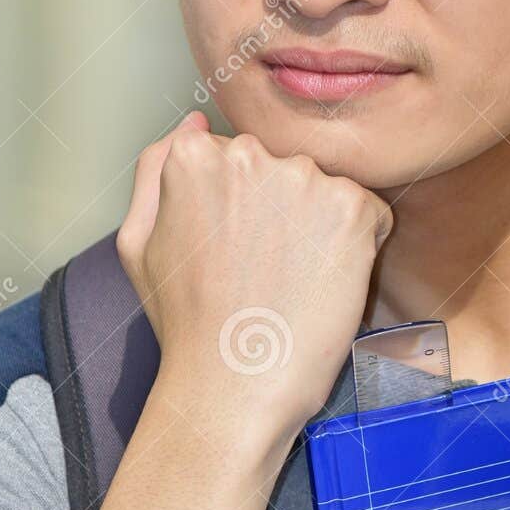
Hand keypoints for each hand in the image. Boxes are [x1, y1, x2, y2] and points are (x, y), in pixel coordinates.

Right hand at [117, 113, 393, 443]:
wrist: (233, 386)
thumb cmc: (185, 323)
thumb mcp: (139, 242)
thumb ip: (156, 170)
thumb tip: (195, 123)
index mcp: (195, 156)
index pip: (240, 158)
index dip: (245, 209)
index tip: (239, 251)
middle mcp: (250, 153)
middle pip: (286, 167)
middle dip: (286, 209)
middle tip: (269, 271)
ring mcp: (303, 177)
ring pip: (328, 188)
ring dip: (323, 226)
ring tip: (297, 281)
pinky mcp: (351, 207)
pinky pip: (370, 212)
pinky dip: (361, 245)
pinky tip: (329, 284)